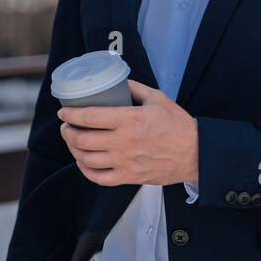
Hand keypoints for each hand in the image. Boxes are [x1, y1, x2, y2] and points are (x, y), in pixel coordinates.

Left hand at [57, 80, 197, 186]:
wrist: (196, 154)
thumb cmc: (178, 126)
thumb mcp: (157, 99)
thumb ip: (135, 89)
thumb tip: (117, 82)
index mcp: (129, 119)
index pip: (89, 116)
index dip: (71, 114)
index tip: (63, 112)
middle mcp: (123, 142)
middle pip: (82, 139)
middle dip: (67, 132)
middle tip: (66, 126)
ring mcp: (125, 162)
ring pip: (86, 159)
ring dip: (73, 150)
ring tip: (72, 142)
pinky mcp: (129, 177)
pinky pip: (99, 178)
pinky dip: (85, 171)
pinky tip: (84, 162)